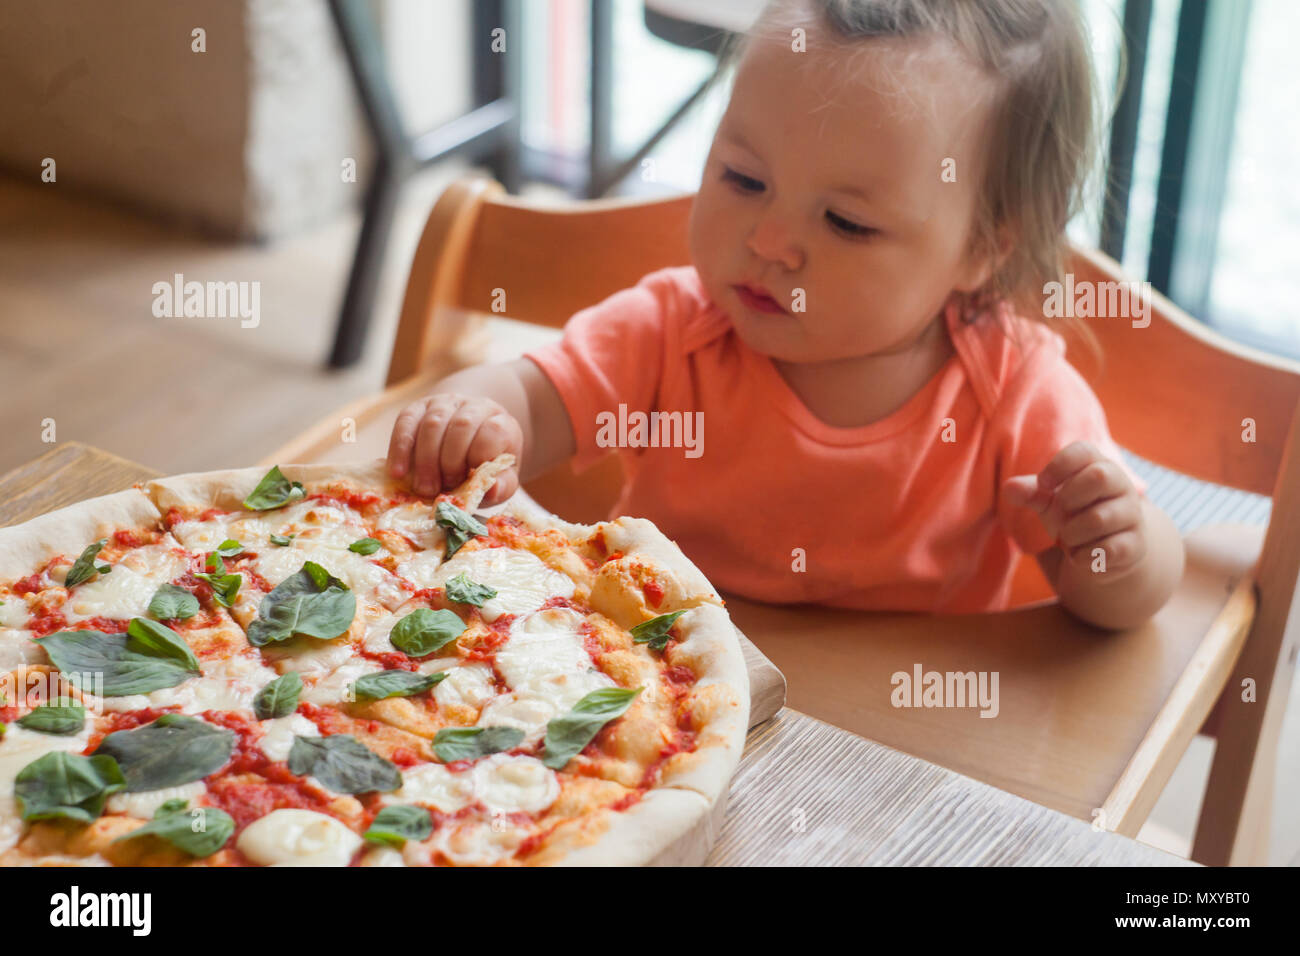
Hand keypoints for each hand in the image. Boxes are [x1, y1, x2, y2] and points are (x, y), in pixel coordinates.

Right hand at [387, 393, 522, 505]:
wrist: (464, 442)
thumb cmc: (483, 466)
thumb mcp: (501, 480)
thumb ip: (502, 486)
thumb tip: (492, 491)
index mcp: (501, 424)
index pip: (493, 431)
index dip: (478, 457)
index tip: (466, 481)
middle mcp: (475, 407)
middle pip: (461, 426)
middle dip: (448, 462)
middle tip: (439, 490)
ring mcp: (446, 403)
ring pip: (432, 423)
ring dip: (425, 460)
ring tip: (423, 488)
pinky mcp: (418, 407)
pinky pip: (405, 422)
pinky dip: (400, 449)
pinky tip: (398, 472)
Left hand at [1002, 440, 1146, 574]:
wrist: (1104, 550)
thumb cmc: (1073, 515)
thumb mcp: (1049, 502)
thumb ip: (1032, 494)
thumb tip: (1009, 488)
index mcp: (1099, 466)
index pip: (1084, 451)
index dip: (1059, 465)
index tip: (1043, 483)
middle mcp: (1122, 486)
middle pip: (1099, 476)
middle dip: (1068, 498)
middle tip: (1059, 512)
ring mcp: (1132, 516)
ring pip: (1097, 519)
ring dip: (1071, 533)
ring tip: (1069, 538)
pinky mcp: (1134, 546)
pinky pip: (1105, 550)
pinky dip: (1082, 557)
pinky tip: (1080, 556)